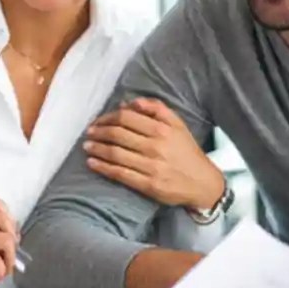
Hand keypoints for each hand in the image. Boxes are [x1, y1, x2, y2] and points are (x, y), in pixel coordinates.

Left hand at [83, 97, 224, 209]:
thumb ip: (156, 109)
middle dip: (99, 132)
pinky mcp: (148, 185)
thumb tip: (129, 102)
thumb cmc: (187, 151)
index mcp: (162, 129)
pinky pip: (120, 174)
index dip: (107, 118)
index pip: (126, 117)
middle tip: (89, 133)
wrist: (202, 183)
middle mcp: (155, 146)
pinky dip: (103, 167)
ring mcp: (151, 166)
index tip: (98, 121)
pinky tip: (92, 163)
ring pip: (116, 154)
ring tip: (86, 146)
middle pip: (118, 134)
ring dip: (97, 148)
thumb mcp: (177, 124)